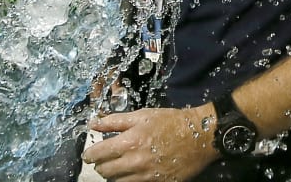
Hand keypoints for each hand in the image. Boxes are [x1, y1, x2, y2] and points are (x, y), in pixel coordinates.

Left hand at [82, 106, 217, 181]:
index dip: (90, 154)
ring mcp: (145, 175)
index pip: (96, 154)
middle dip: (101, 164)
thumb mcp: (143, 115)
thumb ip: (115, 121)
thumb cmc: (171, 122)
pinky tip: (133, 172)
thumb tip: (93, 123)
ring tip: (121, 165)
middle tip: (107, 158)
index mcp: (129, 142)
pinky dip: (128, 180)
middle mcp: (134, 161)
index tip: (90, 154)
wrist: (200, 136)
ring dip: (114, 174)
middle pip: (103, 171)